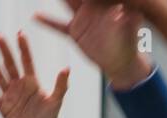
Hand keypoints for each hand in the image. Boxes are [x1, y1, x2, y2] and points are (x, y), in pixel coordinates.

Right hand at [0, 32, 68, 117]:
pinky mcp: (3, 107)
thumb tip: (67, 68)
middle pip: (10, 64)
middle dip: (5, 50)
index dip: (23, 48)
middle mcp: (19, 86)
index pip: (26, 61)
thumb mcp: (56, 102)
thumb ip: (61, 85)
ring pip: (0, 77)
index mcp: (32, 82)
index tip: (20, 34)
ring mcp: (10, 95)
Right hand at [36, 1, 150, 88]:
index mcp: (105, 4)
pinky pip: (58, 26)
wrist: (120, 62)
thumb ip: (127, 21)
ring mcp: (81, 19)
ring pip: (66, 4)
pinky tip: (35, 16)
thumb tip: (121, 12)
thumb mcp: (130, 32)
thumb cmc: (129, 45)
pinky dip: (47, 22)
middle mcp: (91, 8)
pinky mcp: (74, 33)